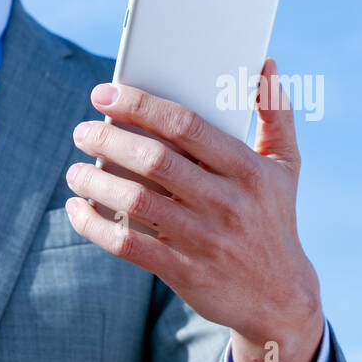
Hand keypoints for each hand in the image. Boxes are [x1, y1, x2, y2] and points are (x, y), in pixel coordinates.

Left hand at [64, 58, 323, 361]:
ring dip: (95, 183)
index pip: (185, 125)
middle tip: (81, 132)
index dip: (139, 105)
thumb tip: (264, 63)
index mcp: (248, 168)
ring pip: (135, 201)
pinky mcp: (184, 271)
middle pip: (154, 160)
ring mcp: (205, 239)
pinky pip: (127, 245)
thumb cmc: (274, 220)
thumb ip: (275, 114)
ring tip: (75, 171)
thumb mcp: (285, 167)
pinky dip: (94, 226)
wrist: (281, 298)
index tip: (104, 94)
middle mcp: (227, 201)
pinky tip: (77, 210)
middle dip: (108, 140)